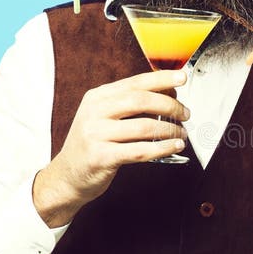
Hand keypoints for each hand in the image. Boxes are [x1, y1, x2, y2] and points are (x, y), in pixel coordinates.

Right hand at [33, 70, 189, 226]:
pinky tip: (174, 147)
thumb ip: (128, 104)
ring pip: (144, 127)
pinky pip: (140, 151)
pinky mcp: (101, 157)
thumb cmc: (93, 145)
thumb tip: (168, 93)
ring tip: (181, 134)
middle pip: (141, 101)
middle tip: (185, 114)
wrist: (67, 175)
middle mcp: (95, 112)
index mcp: (98, 97)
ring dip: (170, 130)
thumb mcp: (102, 116)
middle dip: (170, 106)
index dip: (161, 78)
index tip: (181, 77)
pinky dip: (162, 148)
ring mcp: (96, 134)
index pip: (135, 82)